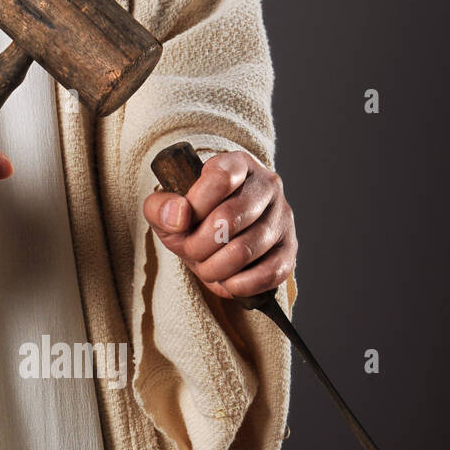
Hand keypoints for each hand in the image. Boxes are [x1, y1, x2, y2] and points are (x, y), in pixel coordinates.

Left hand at [142, 151, 296, 298]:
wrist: (214, 241)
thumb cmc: (193, 220)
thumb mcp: (167, 209)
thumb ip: (160, 207)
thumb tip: (179, 215)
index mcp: (238, 164)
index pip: (221, 177)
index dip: (196, 205)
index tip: (183, 222)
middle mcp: (267, 185)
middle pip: (229, 218)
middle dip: (199, 245)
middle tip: (190, 251)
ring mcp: (282, 217)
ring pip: (245, 250)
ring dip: (215, 268)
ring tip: (207, 266)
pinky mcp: (290, 249)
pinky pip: (269, 273)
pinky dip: (240, 284)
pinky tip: (228, 280)